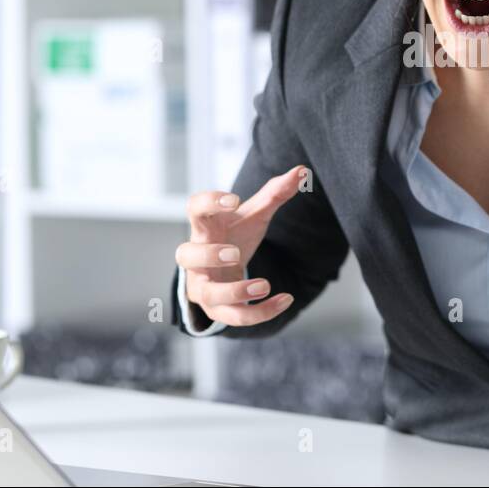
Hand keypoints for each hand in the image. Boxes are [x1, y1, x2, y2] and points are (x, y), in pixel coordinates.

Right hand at [175, 165, 306, 326]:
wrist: (221, 269)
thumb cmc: (233, 235)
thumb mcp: (253, 215)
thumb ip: (275, 194)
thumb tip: (302, 170)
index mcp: (204, 227)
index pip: (194, 209)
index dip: (208, 202)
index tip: (233, 199)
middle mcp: (197, 258)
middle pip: (186, 256)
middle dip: (208, 256)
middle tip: (235, 253)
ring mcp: (203, 285)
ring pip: (208, 295)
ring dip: (234, 293)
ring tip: (264, 285)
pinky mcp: (217, 309)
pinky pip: (234, 317)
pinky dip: (261, 312)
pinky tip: (286, 299)